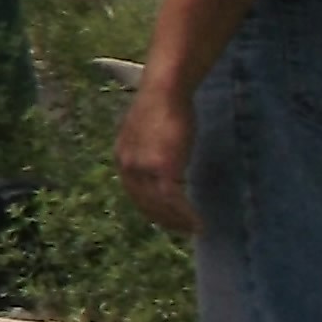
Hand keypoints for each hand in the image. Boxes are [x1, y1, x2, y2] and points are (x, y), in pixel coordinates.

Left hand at [114, 83, 201, 238]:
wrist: (165, 91)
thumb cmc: (162, 107)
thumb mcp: (148, 135)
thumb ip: (150, 154)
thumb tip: (162, 169)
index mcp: (122, 159)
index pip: (135, 195)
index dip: (153, 211)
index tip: (169, 220)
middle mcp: (127, 167)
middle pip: (146, 205)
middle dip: (167, 221)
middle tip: (186, 230)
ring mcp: (142, 169)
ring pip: (160, 206)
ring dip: (178, 222)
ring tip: (195, 229)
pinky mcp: (162, 168)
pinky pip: (173, 200)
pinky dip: (186, 214)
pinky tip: (199, 222)